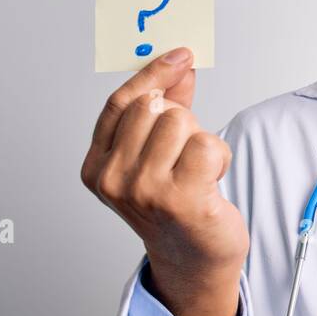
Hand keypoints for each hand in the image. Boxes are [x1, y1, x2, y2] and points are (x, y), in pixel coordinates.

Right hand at [80, 48, 248, 315]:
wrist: (195, 260)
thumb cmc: (177, 205)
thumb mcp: (157, 155)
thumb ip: (165, 107)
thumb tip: (179, 65)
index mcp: (97, 167)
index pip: (120, 103)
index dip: (152, 73)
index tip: (180, 55)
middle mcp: (113, 180)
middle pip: (153, 107)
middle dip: (181, 120)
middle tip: (186, 153)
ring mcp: (144, 191)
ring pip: (180, 122)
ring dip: (200, 140)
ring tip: (198, 170)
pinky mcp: (180, 199)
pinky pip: (207, 145)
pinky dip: (220, 157)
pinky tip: (212, 180)